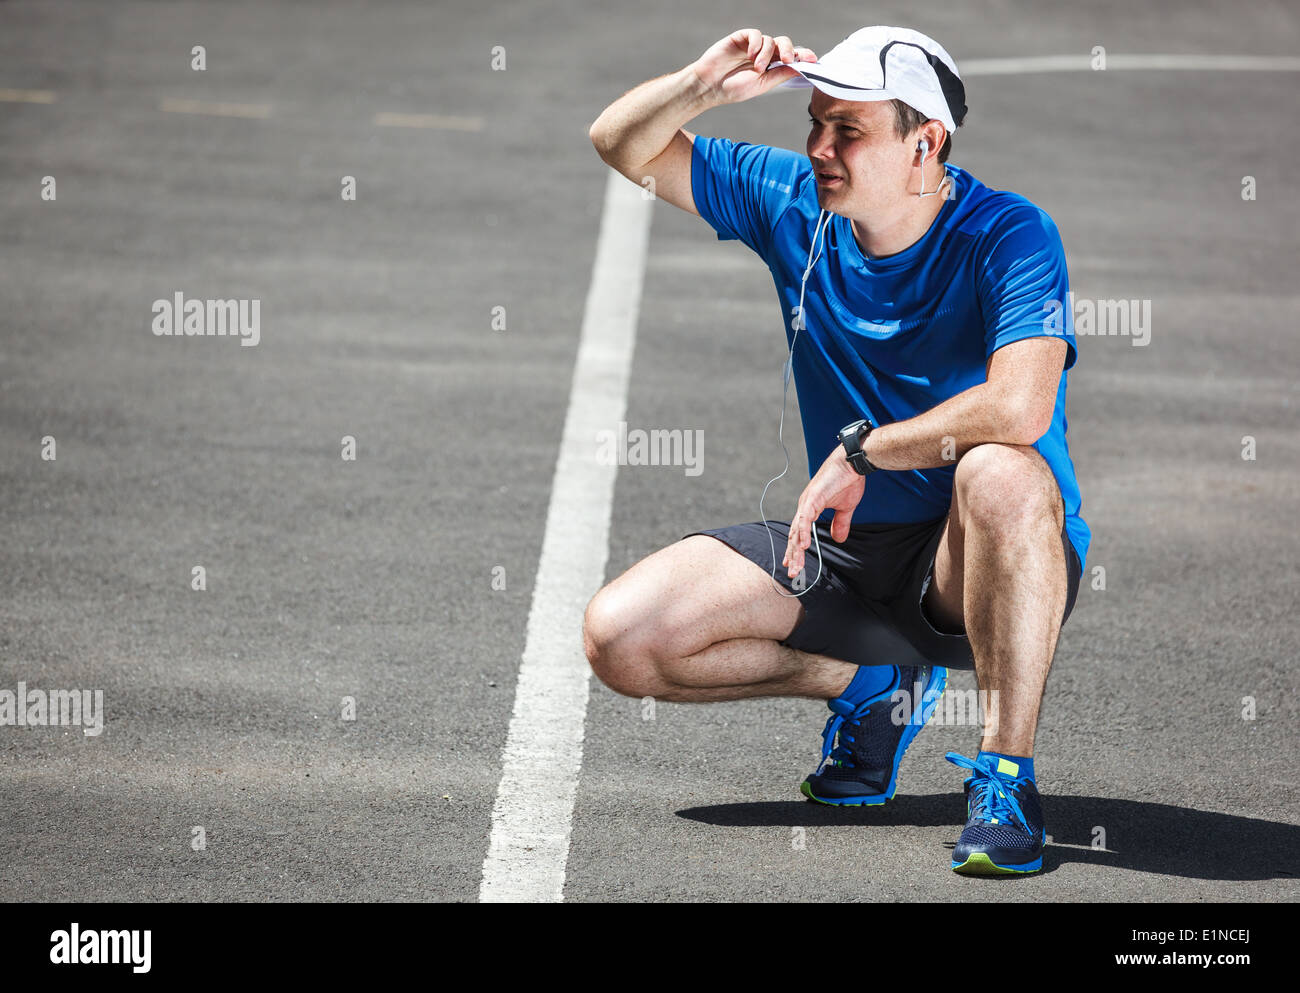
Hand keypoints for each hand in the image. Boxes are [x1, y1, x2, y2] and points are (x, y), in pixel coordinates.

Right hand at [690, 28, 816, 105]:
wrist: (709, 87)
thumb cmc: (733, 89)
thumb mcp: (762, 84)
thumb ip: (781, 73)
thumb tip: (802, 68)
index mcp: (771, 66)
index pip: (791, 57)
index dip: (803, 56)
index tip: (813, 60)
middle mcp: (764, 54)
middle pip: (784, 44)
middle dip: (790, 50)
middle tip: (788, 60)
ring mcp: (752, 45)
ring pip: (770, 40)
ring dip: (767, 54)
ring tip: (757, 68)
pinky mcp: (741, 38)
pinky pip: (755, 34)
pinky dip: (757, 43)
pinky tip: (752, 55)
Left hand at [782, 446, 865, 579]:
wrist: (852, 463)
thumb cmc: (848, 480)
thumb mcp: (845, 508)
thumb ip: (840, 523)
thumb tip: (838, 539)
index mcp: (810, 509)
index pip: (799, 533)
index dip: (795, 550)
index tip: (793, 564)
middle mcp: (804, 507)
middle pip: (795, 535)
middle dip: (793, 555)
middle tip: (793, 573)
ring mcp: (807, 502)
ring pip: (797, 530)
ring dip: (796, 549)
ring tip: (795, 565)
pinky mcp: (813, 498)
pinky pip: (805, 519)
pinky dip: (803, 533)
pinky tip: (802, 546)